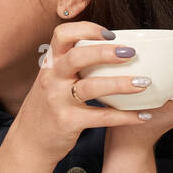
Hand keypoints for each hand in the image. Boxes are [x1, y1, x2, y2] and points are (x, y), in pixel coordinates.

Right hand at [9, 20, 168, 164]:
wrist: (28, 142)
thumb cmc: (46, 109)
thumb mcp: (51, 82)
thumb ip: (71, 66)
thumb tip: (109, 50)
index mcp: (51, 65)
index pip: (62, 35)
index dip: (86, 29)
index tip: (110, 34)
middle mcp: (52, 79)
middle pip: (77, 57)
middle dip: (105, 52)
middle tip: (131, 53)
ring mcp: (58, 101)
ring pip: (90, 87)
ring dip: (120, 84)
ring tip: (144, 83)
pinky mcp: (68, 122)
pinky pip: (101, 117)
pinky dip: (125, 116)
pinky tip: (142, 115)